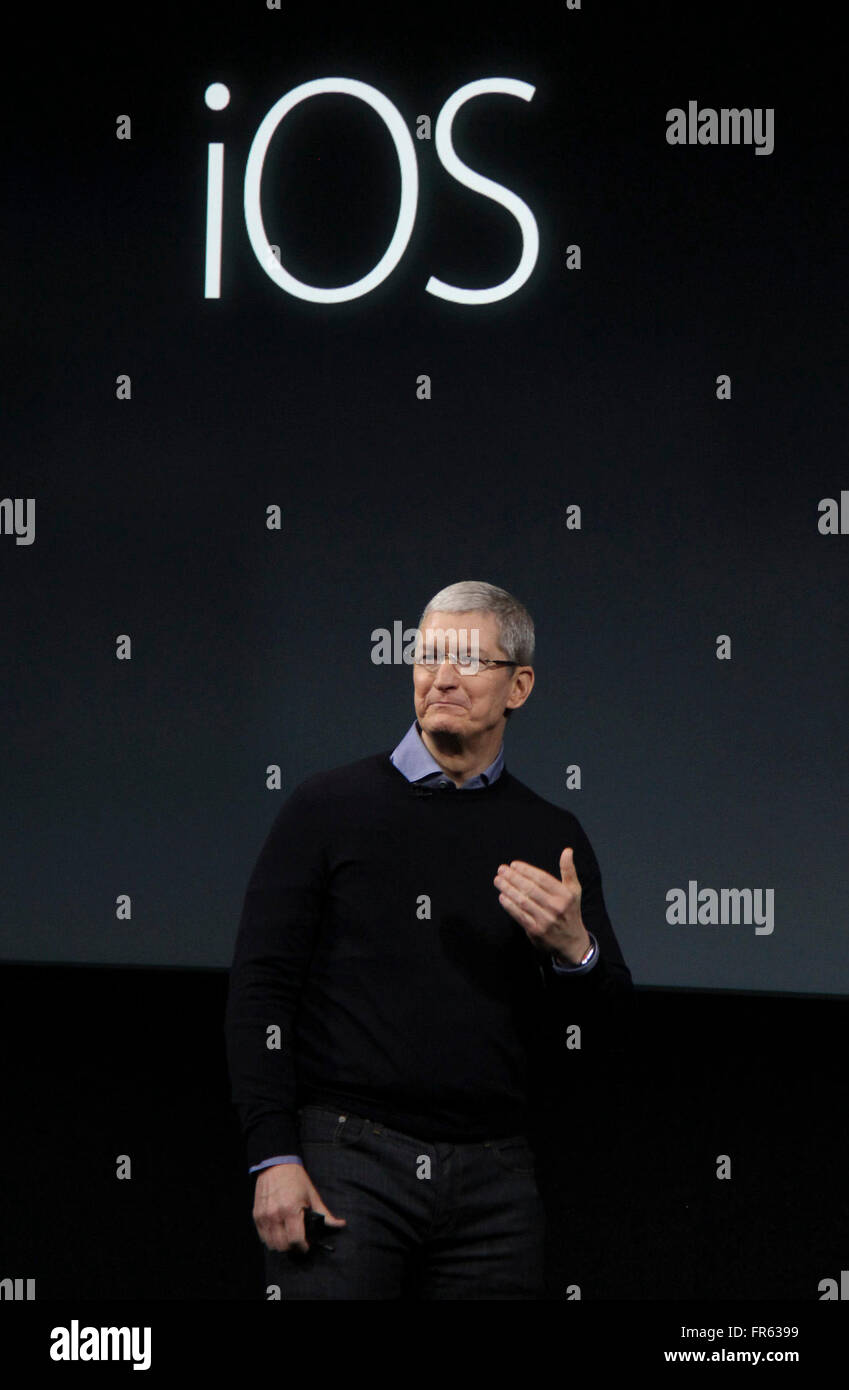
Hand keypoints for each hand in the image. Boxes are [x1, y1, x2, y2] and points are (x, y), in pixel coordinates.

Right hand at [253, 1163, 346, 1252]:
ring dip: (282, 1246)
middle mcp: (275, 1215)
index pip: (295, 1240)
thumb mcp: (312, 1195)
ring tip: (289, 1238)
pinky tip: (279, 1233)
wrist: (276, 1165)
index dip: (303, 1247)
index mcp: (291, 1210)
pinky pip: (263, 1237)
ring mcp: (264, 1216)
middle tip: (300, 1242)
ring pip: (271, 1244)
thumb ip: (325, 1214)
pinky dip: (271, 1240)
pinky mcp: (257, 1216)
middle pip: (283, 1246)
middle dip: (293, 1248)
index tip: (307, 1246)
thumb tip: (340, 1224)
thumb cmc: (296, 1179)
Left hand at [494, 847, 590, 963]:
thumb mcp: (574, 890)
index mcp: (565, 895)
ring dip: (508, 889)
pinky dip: (509, 905)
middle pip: (530, 889)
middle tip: (501, 869)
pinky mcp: (536, 931)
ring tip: (498, 880)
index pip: (542, 879)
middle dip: (513, 877)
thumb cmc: (570, 911)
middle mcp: (556, 907)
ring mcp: (545, 920)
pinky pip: (519, 915)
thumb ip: (568, 870)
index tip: (513, 864)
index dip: (526, 870)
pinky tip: (502, 896)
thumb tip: (567, 850)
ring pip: (523, 901)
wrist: (572, 942)